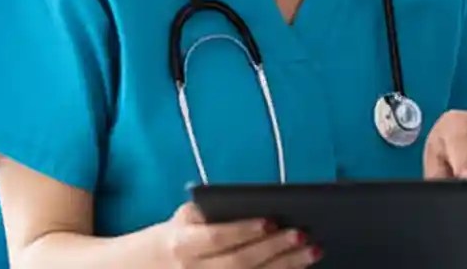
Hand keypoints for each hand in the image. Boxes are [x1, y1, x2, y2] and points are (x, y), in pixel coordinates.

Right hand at [154, 202, 321, 267]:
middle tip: (302, 235)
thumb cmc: (180, 236)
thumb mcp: (183, 218)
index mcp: (183, 245)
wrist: (154, 268)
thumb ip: (211, 211)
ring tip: (312, 251)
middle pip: (239, 264)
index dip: (243, 230)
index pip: (215, 238)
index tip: (270, 220)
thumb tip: (251, 204)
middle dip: (273, 249)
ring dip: (285, 267)